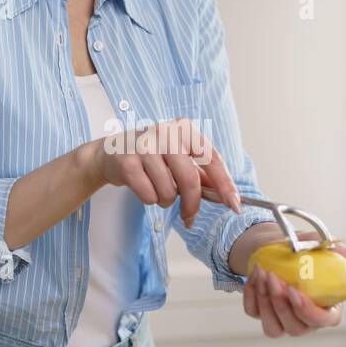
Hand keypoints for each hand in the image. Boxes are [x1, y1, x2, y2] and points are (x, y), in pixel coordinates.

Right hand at [87, 117, 241, 223]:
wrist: (110, 154)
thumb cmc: (152, 157)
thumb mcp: (179, 158)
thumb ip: (202, 175)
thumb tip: (228, 196)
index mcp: (184, 129)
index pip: (212, 159)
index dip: (225, 185)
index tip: (234, 205)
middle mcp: (166, 133)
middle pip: (190, 180)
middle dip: (191, 205)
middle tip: (188, 217)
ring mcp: (144, 146)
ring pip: (168, 191)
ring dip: (165, 200)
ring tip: (156, 188)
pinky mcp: (127, 162)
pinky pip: (149, 195)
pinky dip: (149, 199)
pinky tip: (142, 186)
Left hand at [240, 229, 345, 338]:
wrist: (285, 242)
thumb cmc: (314, 251)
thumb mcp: (340, 254)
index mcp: (328, 309)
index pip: (322, 321)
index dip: (307, 311)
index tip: (294, 291)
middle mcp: (305, 318)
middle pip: (295, 328)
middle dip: (281, 304)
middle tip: (274, 278)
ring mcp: (282, 318)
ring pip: (273, 327)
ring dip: (265, 302)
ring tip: (264, 274)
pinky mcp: (262, 312)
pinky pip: (254, 313)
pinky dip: (251, 295)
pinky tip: (255, 276)